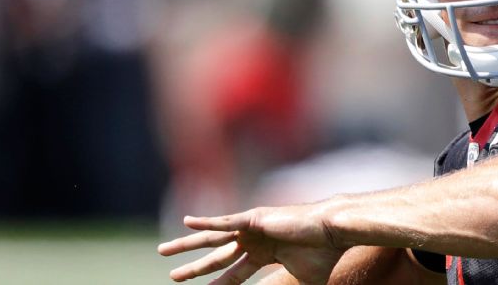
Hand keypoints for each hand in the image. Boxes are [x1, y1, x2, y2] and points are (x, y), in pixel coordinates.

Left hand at [158, 204, 347, 284]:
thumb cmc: (324, 255)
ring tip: (163, 250)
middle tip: (174, 275)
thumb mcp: (301, 281)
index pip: (234, 273)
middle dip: (194, 266)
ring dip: (187, 244)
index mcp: (265, 254)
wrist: (334, 232)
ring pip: (212, 238)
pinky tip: (187, 223)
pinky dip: (206, 222)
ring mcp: (253, 228)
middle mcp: (254, 239)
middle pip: (217, 256)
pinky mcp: (255, 218)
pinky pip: (225, 222)